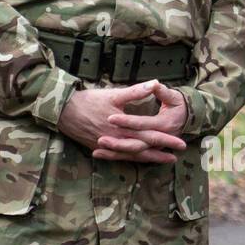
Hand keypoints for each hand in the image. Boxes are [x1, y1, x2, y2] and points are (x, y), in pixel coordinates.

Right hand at [58, 80, 186, 162]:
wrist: (62, 111)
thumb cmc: (88, 101)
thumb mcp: (113, 94)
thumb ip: (136, 92)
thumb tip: (155, 83)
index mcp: (124, 128)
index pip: (150, 136)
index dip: (167, 140)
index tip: (181, 143)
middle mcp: (118, 141)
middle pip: (144, 150)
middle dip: (161, 153)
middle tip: (177, 157)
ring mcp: (109, 147)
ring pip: (132, 156)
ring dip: (149, 158)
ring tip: (163, 160)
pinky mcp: (100, 148)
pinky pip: (119, 157)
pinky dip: (131, 159)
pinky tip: (138, 159)